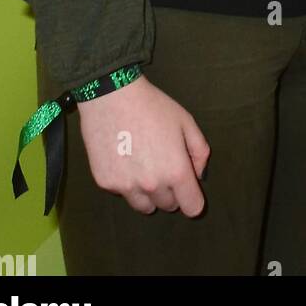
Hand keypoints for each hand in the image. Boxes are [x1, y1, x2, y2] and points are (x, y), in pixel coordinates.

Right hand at [76, 74, 210, 214]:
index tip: (188, 188)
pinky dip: (126, 182)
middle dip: (170, 191)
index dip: (192, 199)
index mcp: (176, 171)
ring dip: (148, 193)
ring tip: (144, 165)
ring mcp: (126, 187)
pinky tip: (124, 158)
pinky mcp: (105, 183)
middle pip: (168, 206)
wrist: (112, 97)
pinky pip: (122, 193)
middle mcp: (152, 185)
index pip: (192, 208)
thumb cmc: (153, 106)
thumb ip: (200, 152)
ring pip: (144, 206)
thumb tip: (198, 175)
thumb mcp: (186, 122)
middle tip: (163, 165)